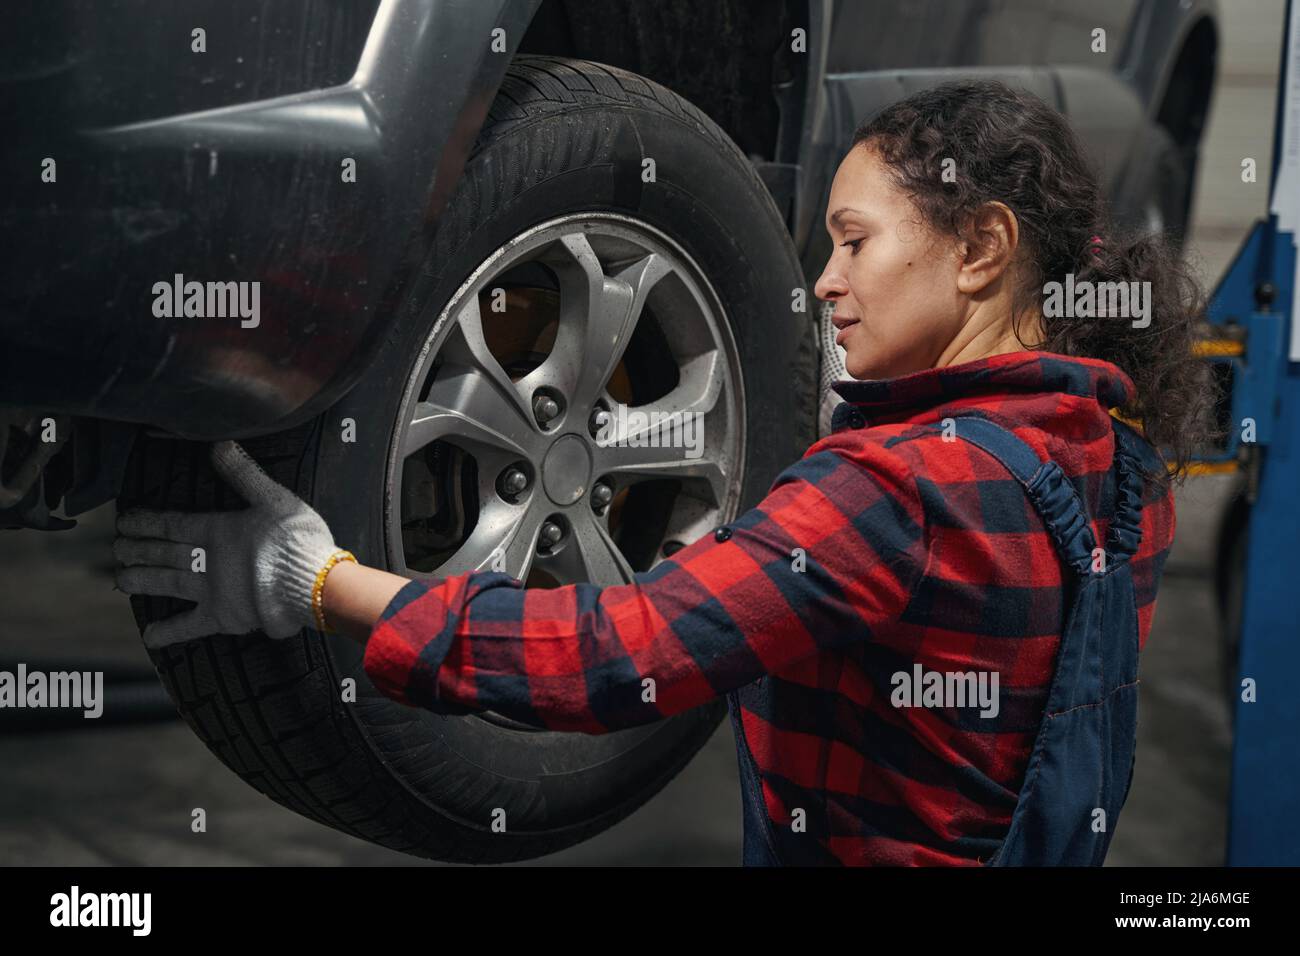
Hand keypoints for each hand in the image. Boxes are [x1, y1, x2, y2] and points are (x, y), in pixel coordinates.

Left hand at [114, 441, 341, 646]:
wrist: (312, 582)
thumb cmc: (298, 538)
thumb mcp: (274, 498)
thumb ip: (243, 474)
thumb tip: (219, 444)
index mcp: (215, 530)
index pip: (170, 524)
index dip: (145, 522)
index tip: (124, 523)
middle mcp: (205, 560)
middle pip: (161, 553)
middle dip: (136, 549)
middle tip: (116, 548)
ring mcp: (210, 590)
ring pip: (166, 583)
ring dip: (141, 580)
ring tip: (121, 579)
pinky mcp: (223, 617)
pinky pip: (189, 626)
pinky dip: (169, 632)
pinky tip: (148, 636)